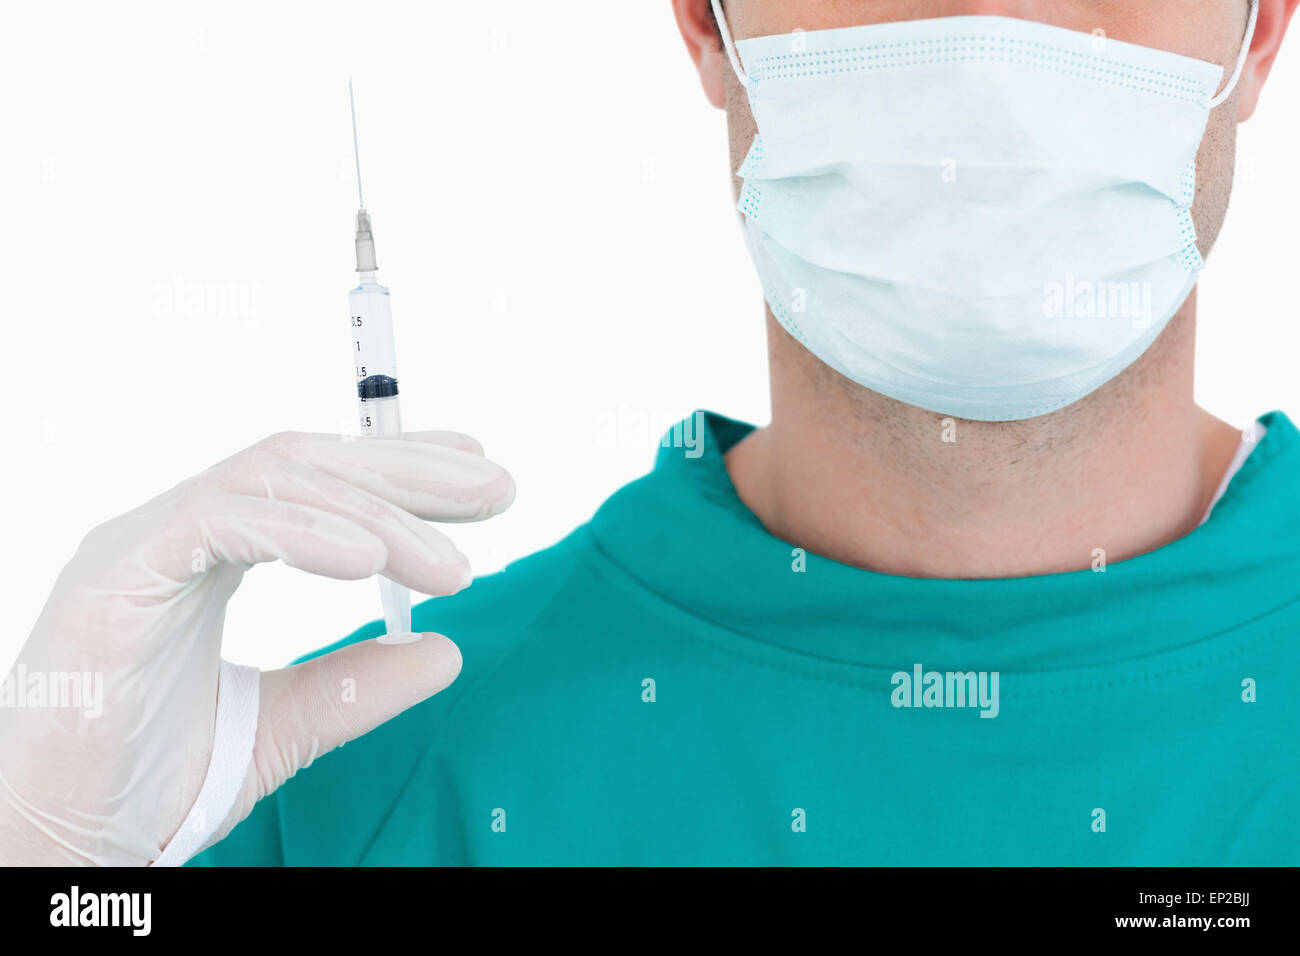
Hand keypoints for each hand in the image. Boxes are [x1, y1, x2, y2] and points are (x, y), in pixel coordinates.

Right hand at [0, 429, 513, 865]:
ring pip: (274, 480)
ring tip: (453, 563)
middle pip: (307, 464)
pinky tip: (370, 560)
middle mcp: (177, 534)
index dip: (401, 472)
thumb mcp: (278, 731)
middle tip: (498, 487)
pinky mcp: (114, 575)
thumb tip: (448, 652)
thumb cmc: (141, 786)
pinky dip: (302, 530)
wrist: (49, 848)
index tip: (478, 477)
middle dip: (409, 471)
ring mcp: (143, 546)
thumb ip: (356, 689)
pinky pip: (218, 519)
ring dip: (377, 512)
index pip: (317, 485)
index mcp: (209, 555)